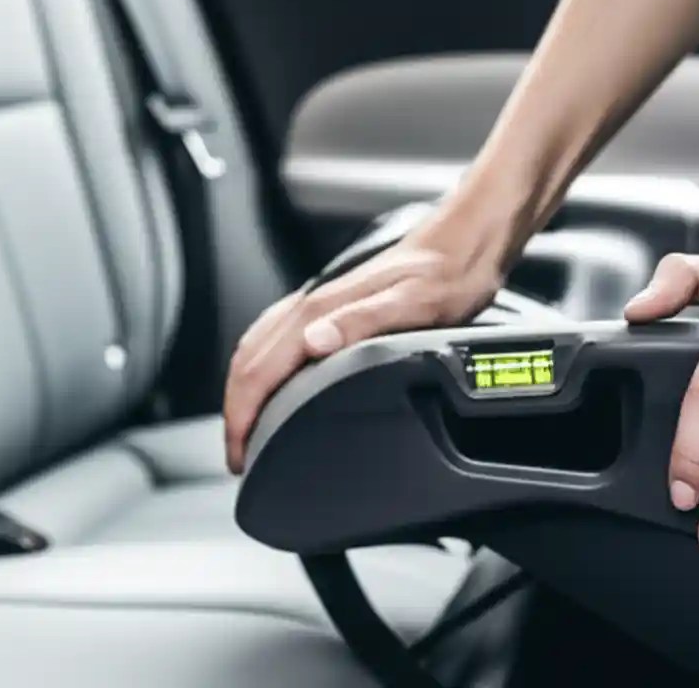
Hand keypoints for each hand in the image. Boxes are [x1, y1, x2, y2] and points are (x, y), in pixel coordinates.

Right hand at [223, 211, 506, 474]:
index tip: (239, 455)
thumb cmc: (446, 276)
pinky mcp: (333, 305)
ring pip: (258, 348)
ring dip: (244, 391)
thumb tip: (313, 343)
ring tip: (247, 430)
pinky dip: (263, 368)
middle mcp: (312, 305)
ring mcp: (320, 303)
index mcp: (320, 310)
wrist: (463, 243)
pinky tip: (275, 381)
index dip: (243, 417)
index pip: (259, 369)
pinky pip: (278, 338)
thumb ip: (360, 323)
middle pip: (249, 361)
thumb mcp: (412, 306)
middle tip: (237, 456)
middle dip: (235, 412)